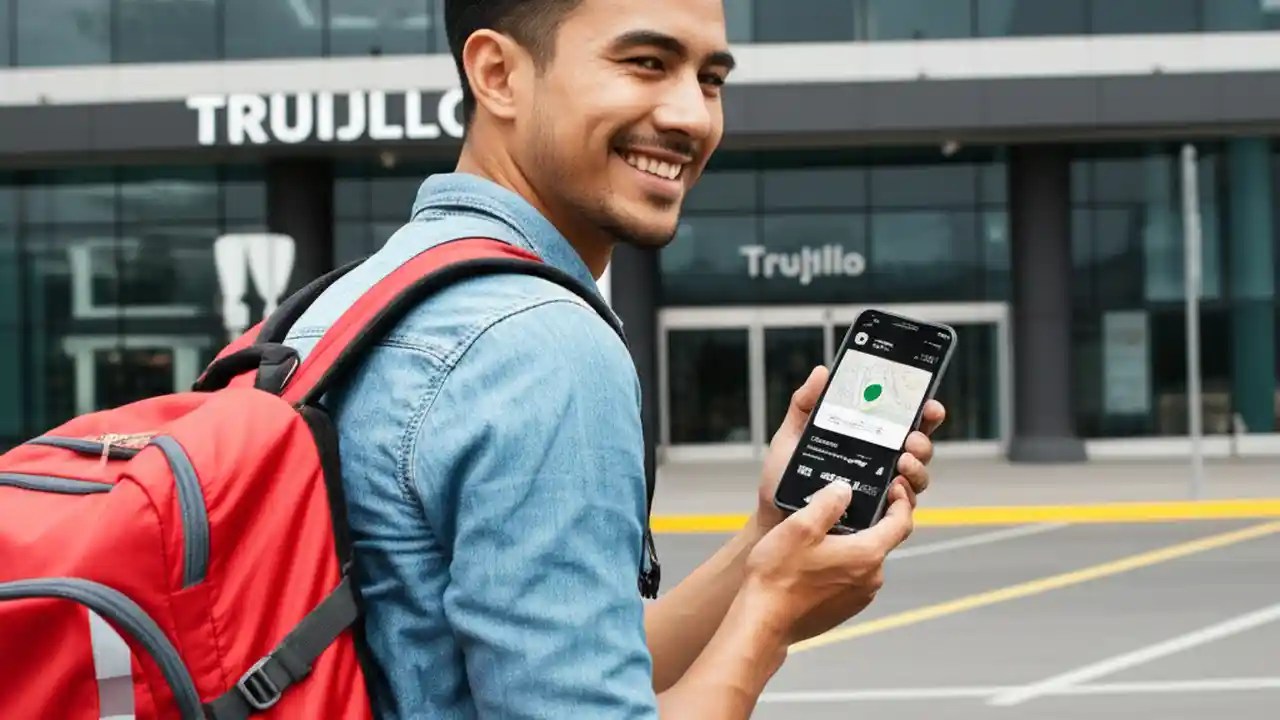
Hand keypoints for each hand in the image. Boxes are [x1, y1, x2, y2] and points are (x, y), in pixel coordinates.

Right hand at [744, 479, 914, 644]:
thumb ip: (828, 503)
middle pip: (881, 541)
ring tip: (820, 537)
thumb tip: (845, 490)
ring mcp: (859, 597)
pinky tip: (813, 563)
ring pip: (864, 560)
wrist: (763, 622)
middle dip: (868, 522)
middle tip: (841, 508)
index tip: (895, 487)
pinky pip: (852, 579)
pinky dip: (840, 566)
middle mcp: (871, 579)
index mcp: (866, 555)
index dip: (902, 502)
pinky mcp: (845, 609)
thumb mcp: (800, 526)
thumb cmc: (779, 575)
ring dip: (850, 545)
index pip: (901, 523)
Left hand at [755, 365, 946, 532]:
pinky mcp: (876, 519)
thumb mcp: (791, 435)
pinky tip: (894, 489)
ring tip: (902, 461)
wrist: (770, 520)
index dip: (923, 413)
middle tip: (912, 438)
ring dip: (917, 468)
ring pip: (916, 478)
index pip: (903, 423)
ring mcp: (880, 492)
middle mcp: (879, 465)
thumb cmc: (781, 479)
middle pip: (917, 449)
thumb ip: (805, 404)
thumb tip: (822, 372)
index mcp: (865, 441)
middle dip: (923, 440)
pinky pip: (902, 511)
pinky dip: (905, 499)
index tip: (928, 404)